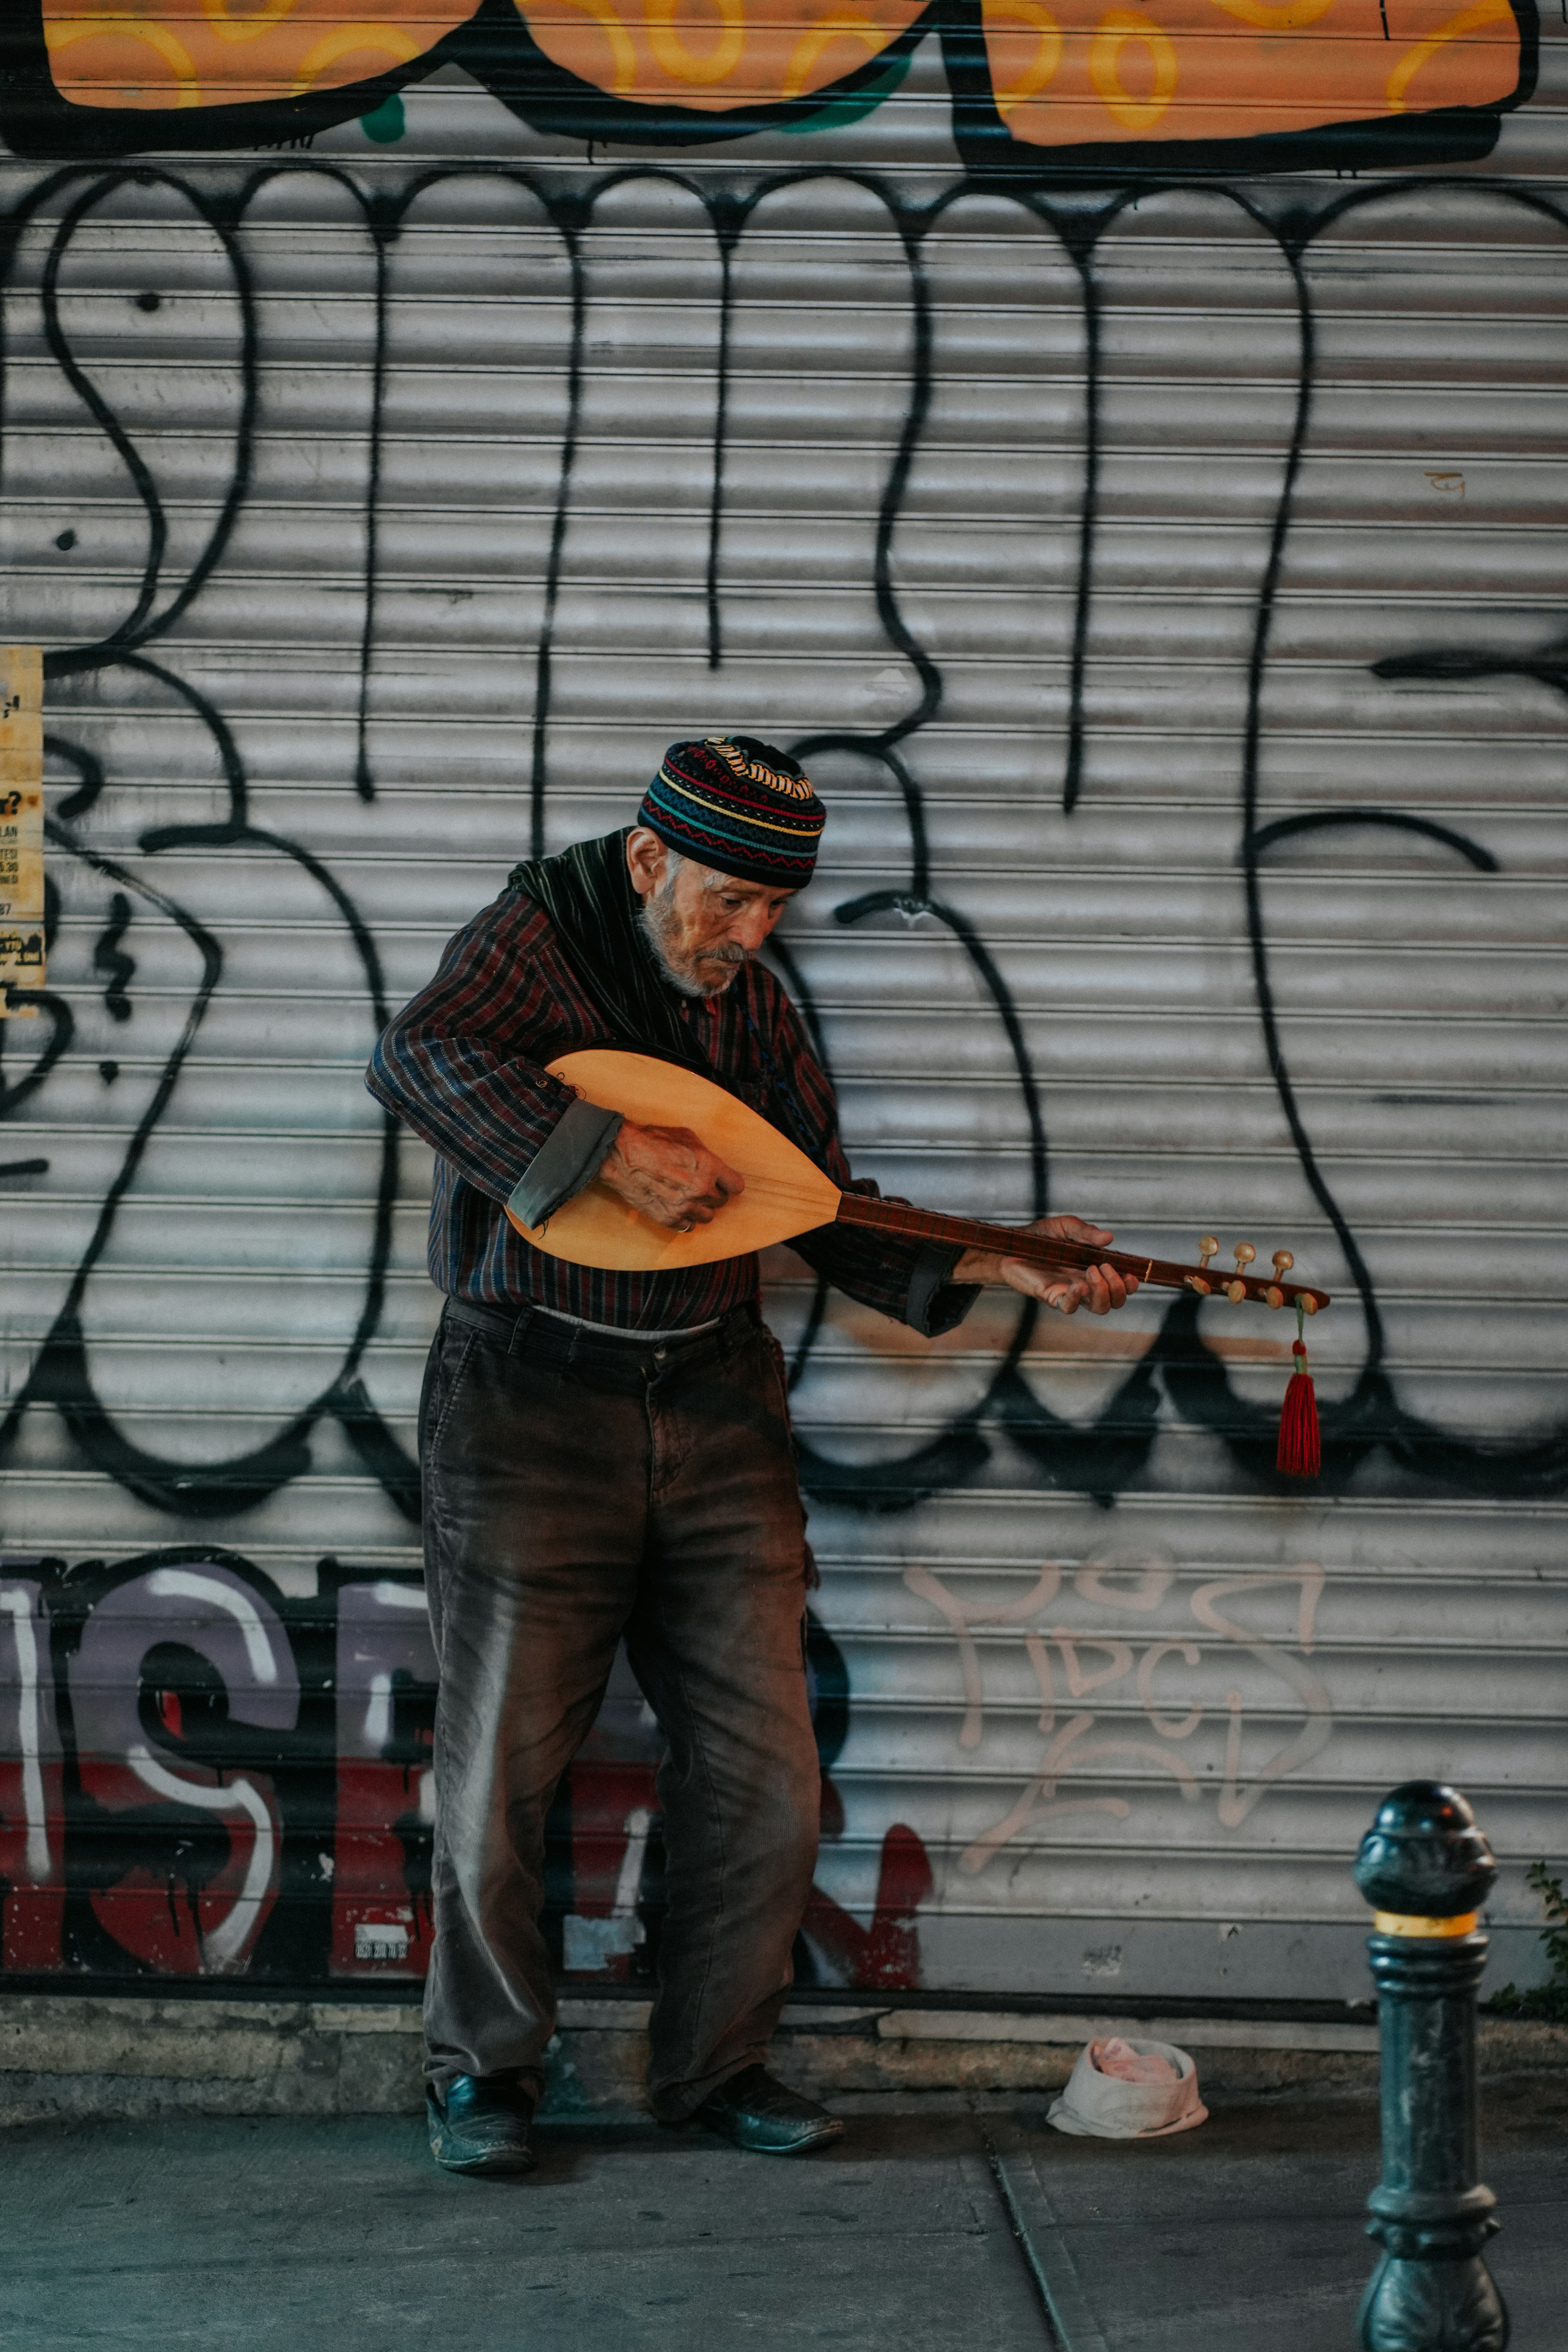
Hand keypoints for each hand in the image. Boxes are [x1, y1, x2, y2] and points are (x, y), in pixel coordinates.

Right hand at [598, 1120, 744, 1230]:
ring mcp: (685, 1207)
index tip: (723, 1181)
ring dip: (701, 1207)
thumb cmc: (653, 1141)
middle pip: (722, 1201)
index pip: (736, 1185)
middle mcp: (701, 1189)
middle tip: (700, 1185)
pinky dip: (686, 1219)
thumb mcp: (687, 1137)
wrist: (622, 1155)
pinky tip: (678, 1206)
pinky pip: (689, 1226)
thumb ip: (706, 1155)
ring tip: (689, 1197)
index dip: (728, 1182)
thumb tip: (715, 1165)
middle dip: (713, 1193)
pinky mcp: (669, 1219)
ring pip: (708, 1216)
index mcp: (709, 1167)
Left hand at [953, 1215, 1138, 1315]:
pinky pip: (1070, 1308)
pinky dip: (1078, 1299)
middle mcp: (1086, 1284)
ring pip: (1099, 1308)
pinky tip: (1077, 1285)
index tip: (1132, 1274)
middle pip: (1115, 1301)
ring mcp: (1070, 1292)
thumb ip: (1086, 1233)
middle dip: (1119, 1288)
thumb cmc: (1040, 1237)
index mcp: (1093, 1269)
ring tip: (1090, 1271)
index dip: (1131, 1285)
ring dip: (1102, 1292)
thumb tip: (1109, 1238)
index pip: (1121, 1286)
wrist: (1010, 1245)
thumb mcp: (1066, 1227)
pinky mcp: (1052, 1296)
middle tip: (1106, 1268)